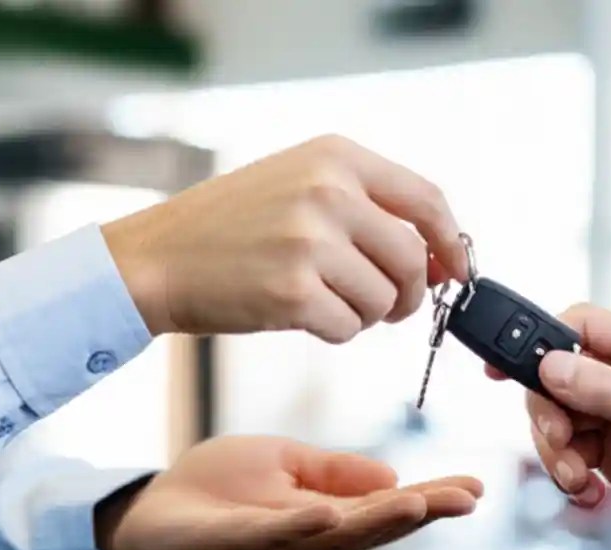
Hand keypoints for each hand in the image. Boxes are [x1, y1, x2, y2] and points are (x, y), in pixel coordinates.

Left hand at [94, 435, 482, 549]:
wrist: (151, 514)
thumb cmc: (218, 489)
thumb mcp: (288, 462)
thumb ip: (337, 471)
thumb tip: (392, 475)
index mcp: (326, 515)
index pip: (388, 505)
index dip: (432, 497)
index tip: (474, 486)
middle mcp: (309, 538)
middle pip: (374, 526)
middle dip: (422, 512)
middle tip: (465, 498)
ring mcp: (273, 543)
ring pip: (334, 535)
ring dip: (376, 520)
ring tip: (416, 504)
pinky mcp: (232, 541)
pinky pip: (270, 534)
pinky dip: (300, 525)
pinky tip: (327, 513)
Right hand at [103, 134, 468, 341]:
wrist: (155, 258)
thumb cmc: (230, 228)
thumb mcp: (299, 184)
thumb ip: (366, 206)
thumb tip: (437, 257)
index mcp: (336, 157)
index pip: (426, 199)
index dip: (450, 243)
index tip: (455, 272)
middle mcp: (328, 192)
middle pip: (412, 259)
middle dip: (409, 294)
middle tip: (389, 307)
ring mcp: (310, 241)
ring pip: (383, 299)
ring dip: (366, 314)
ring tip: (326, 302)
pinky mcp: (292, 291)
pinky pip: (349, 327)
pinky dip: (335, 331)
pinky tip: (300, 314)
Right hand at [490, 304, 610, 549]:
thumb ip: (608, 393)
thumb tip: (551, 365)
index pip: (584, 326)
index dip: (539, 341)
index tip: (501, 366)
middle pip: (560, 375)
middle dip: (548, 411)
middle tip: (559, 442)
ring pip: (559, 417)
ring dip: (556, 449)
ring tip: (578, 479)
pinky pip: (570, 452)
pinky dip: (567, 472)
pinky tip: (588, 492)